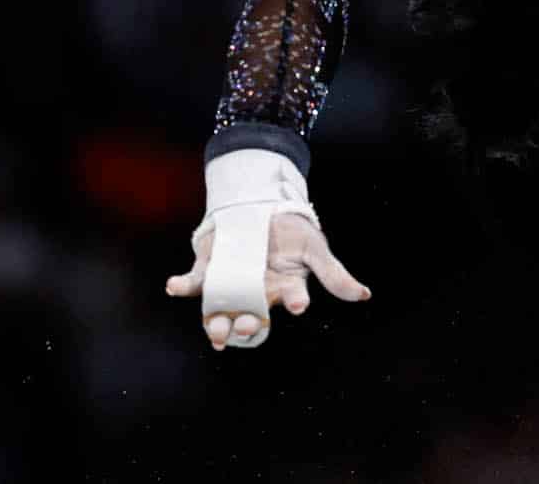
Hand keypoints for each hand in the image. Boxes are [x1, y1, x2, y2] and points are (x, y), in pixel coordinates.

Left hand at [165, 212, 369, 349]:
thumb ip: (334, 274)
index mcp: (285, 288)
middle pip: (251, 316)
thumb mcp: (314, 248)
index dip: (295, 301)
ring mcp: (231, 284)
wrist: (260, 208)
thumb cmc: (292, 232)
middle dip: (245, 325)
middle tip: (241, 327)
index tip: (298, 303)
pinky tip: (174, 286)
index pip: (292, 298)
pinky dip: (182, 286)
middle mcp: (256, 293)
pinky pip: (194, 283)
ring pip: (221, 310)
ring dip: (214, 322)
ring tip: (213, 330)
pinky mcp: (208, 272)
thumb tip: (364, 296)